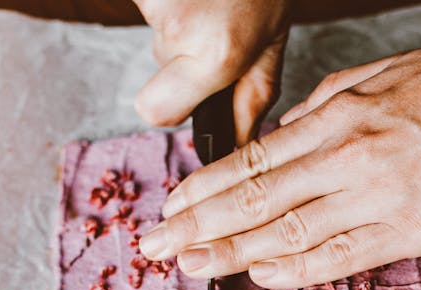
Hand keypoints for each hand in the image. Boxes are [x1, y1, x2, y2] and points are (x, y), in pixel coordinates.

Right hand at [133, 0, 287, 143]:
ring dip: (179, 25)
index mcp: (216, 55)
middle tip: (213, 28)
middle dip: (179, 60)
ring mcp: (156, 2)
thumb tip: (232, 145)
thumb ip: (251, 99)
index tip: (187, 92)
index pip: (154, 111)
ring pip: (156, 37)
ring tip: (210, 3)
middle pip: (156, 72)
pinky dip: (167, 3)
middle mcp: (181, 29)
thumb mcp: (271, 44)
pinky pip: (149, 8)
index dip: (168, 105)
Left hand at [138, 41, 420, 288]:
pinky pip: (342, 257)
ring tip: (193, 267)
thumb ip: (325, 108)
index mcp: (339, 117)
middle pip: (256, 200)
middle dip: (199, 225)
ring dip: (233, 253)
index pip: (254, 161)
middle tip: (157, 247)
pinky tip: (263, 276)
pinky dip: (298, 269)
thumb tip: (282, 138)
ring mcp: (379, 199)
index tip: (172, 205)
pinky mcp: (411, 231)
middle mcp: (349, 159)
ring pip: (289, 233)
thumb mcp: (381, 75)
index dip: (205, 187)